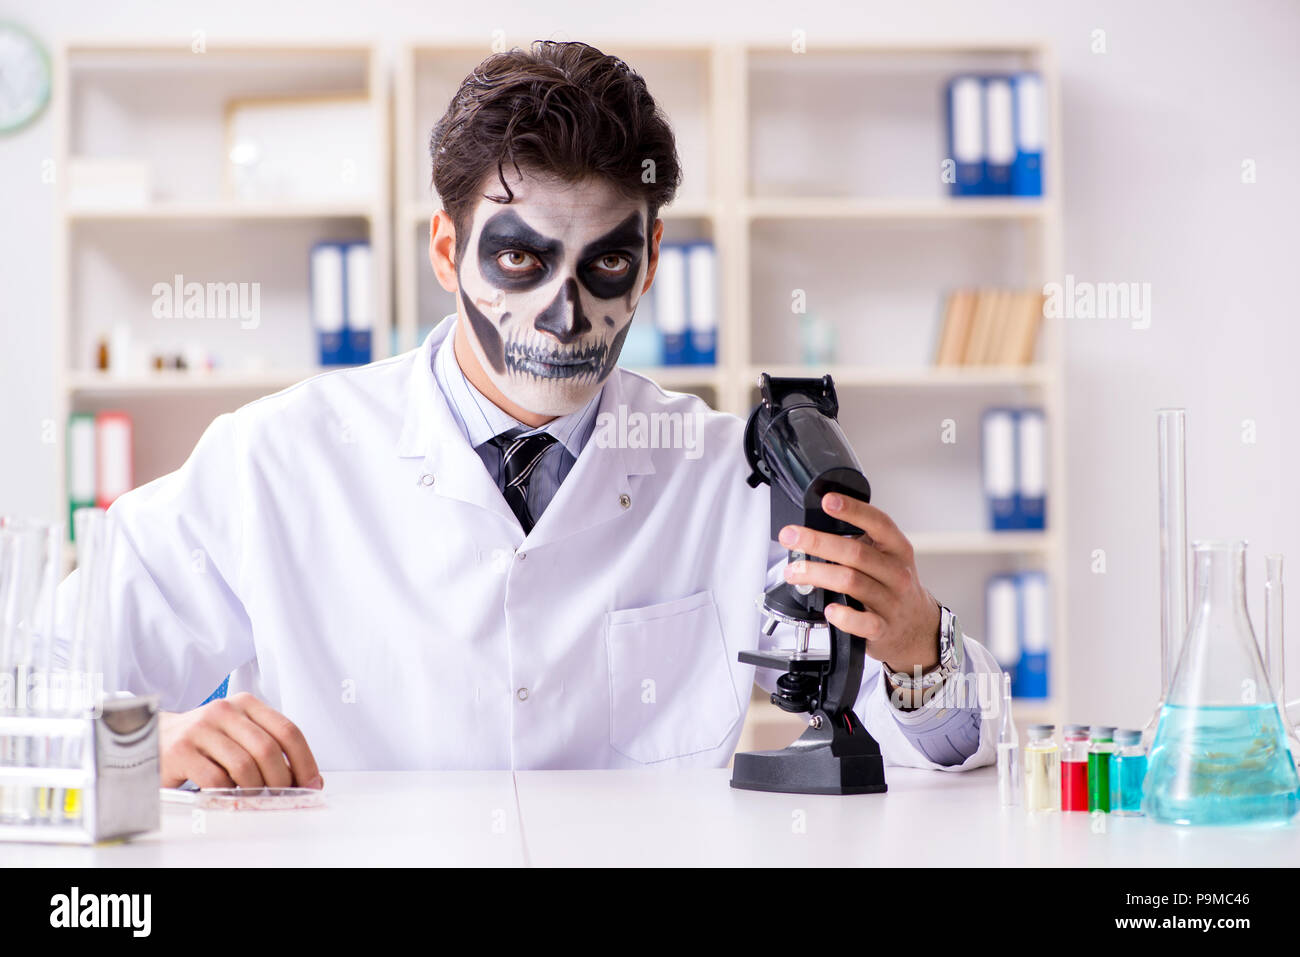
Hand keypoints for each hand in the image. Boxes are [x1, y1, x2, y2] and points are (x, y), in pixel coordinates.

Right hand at [159, 692, 322, 789]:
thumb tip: (302, 779)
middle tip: (284, 798)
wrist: (152, 738)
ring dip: (256, 790)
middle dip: (283, 780)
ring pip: (244, 766)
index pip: (288, 730)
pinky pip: (216, 779)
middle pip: (268, 749)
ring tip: (256, 799)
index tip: (312, 784)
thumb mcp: (236, 732)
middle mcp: (225, 710)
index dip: (305, 761)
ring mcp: (201, 728)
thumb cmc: (203, 741)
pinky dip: (228, 794)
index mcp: (246, 703)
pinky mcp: (181, 750)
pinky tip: (229, 797)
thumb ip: (266, 747)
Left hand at [779, 492, 940, 675]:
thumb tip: (812, 531)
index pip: (878, 523)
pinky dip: (844, 617)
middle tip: (790, 537)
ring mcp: (891, 601)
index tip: (827, 500)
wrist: (917, 628)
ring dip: (817, 574)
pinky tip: (828, 610)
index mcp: (897, 549)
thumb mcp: (885, 558)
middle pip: (856, 553)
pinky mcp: (883, 629)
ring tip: (793, 572)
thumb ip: (858, 544)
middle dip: (818, 542)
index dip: (853, 510)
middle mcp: (896, 573)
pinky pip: (863, 622)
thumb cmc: (892, 587)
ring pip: (853, 583)